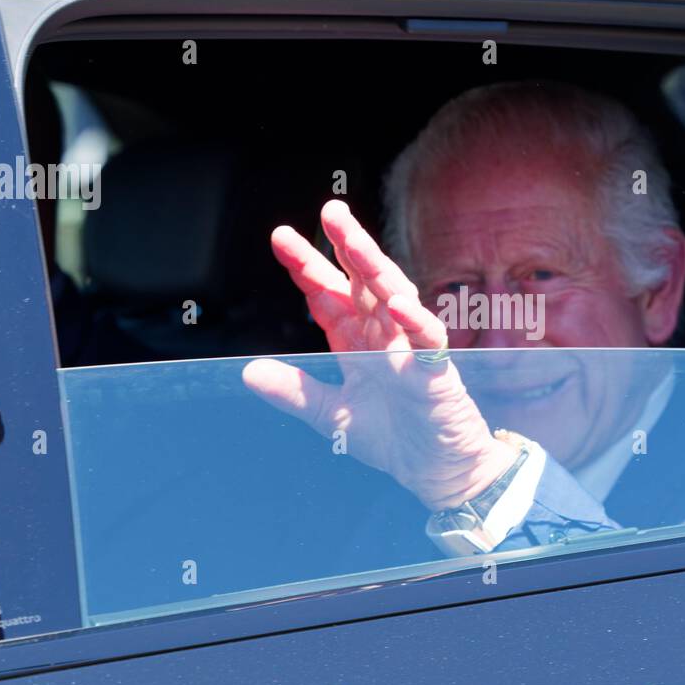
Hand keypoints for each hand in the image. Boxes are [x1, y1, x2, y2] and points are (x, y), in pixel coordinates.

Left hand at [242, 199, 517, 510]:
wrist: (436, 472)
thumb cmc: (393, 440)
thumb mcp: (331, 416)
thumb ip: (294, 392)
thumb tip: (248, 372)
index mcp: (356, 341)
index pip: (329, 293)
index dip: (307, 266)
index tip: (281, 239)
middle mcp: (383, 335)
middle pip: (364, 280)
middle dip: (347, 245)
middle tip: (330, 212)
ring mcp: (411, 348)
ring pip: (395, 295)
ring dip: (376, 267)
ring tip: (354, 240)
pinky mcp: (436, 371)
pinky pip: (427, 338)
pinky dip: (414, 319)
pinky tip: (397, 301)